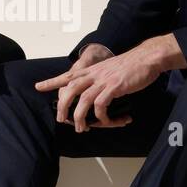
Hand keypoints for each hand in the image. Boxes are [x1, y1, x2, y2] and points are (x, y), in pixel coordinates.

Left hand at [34, 43, 159, 131]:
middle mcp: (94, 74)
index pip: (67, 75)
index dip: (52, 81)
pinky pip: (101, 105)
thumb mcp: (109, 68)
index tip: (38, 86)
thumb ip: (99, 77)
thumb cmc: (130, 65)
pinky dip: (101, 116)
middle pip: (70, 89)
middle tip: (61, 119)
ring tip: (81, 128)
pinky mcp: (115, 87)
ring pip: (83, 100)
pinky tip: (105, 121)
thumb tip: (93, 90)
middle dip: (62, 106)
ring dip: (79, 117)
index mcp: (92, 70)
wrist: (147, 58)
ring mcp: (104, 81)